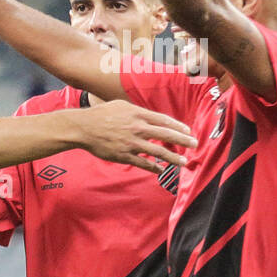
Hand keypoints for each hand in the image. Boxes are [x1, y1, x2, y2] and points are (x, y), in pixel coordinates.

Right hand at [78, 100, 196, 172]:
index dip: (178, 126)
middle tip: (194, 144)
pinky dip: (153, 167)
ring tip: (183, 161)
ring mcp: (131, 143)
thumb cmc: (100, 115)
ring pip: (157, 152)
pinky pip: (142, 163)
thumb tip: (150, 117)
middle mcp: (138, 128)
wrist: (82, 128)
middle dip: (183, 140)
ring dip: (173, 157)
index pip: (164, 121)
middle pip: (166, 135)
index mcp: (138, 114)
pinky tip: (160, 170)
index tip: (188, 131)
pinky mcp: (124, 156)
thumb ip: (138, 111)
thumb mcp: (121, 106)